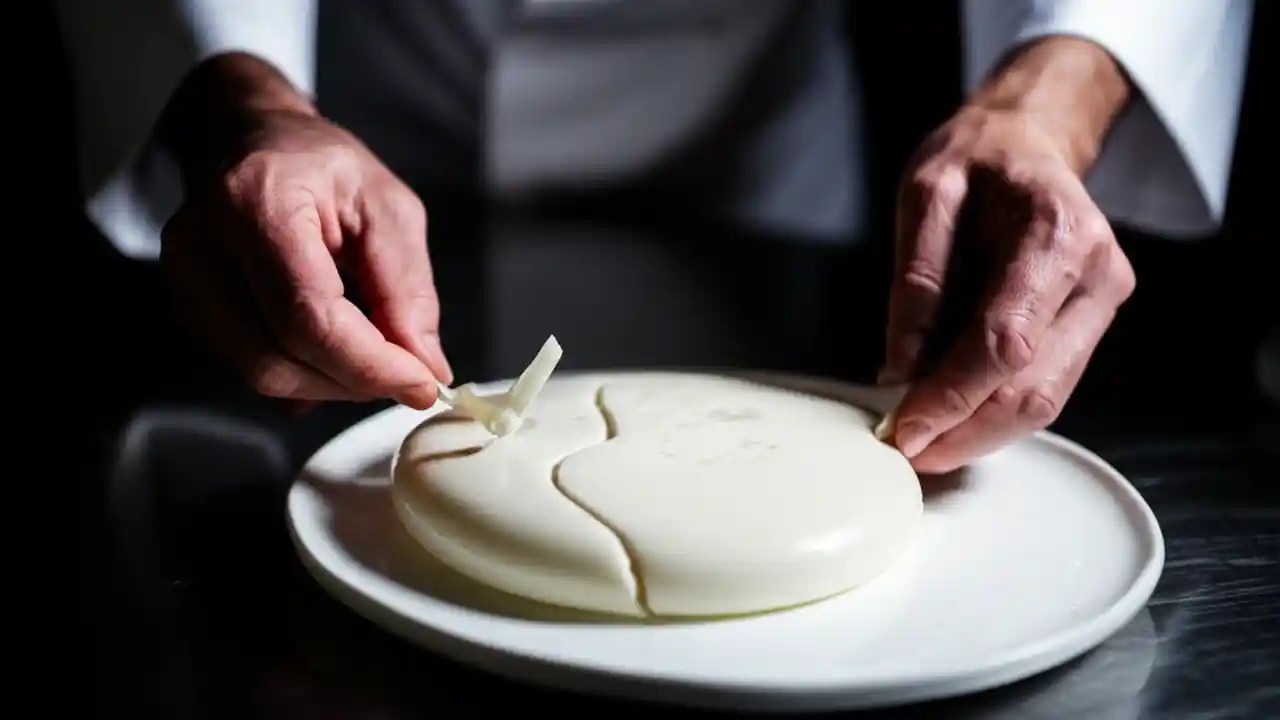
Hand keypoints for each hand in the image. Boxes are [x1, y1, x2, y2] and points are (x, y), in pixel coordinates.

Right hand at [159, 54, 450, 409]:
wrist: (253, 140)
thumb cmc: (323, 165)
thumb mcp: (389, 208)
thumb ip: (408, 290)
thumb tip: (425, 367)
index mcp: (258, 203)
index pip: (308, 315)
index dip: (369, 364)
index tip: (423, 384)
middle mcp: (202, 245)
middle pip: (279, 358)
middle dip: (355, 380)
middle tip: (408, 370)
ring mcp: (185, 281)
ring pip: (263, 373)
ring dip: (333, 382)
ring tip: (374, 351)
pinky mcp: (188, 307)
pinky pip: (252, 366)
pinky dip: (307, 372)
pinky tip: (336, 344)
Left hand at [879, 37, 1135, 472]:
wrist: (1029, 138)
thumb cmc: (976, 158)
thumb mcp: (925, 195)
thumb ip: (917, 283)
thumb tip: (902, 370)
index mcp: (1056, 233)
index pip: (1004, 341)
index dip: (953, 396)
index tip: (905, 429)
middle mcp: (1097, 273)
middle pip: (1032, 386)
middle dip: (964, 429)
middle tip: (906, 448)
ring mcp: (1103, 302)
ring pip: (1045, 400)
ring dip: (981, 432)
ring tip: (924, 439)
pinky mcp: (1093, 323)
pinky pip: (1047, 386)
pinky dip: (996, 411)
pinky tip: (954, 415)